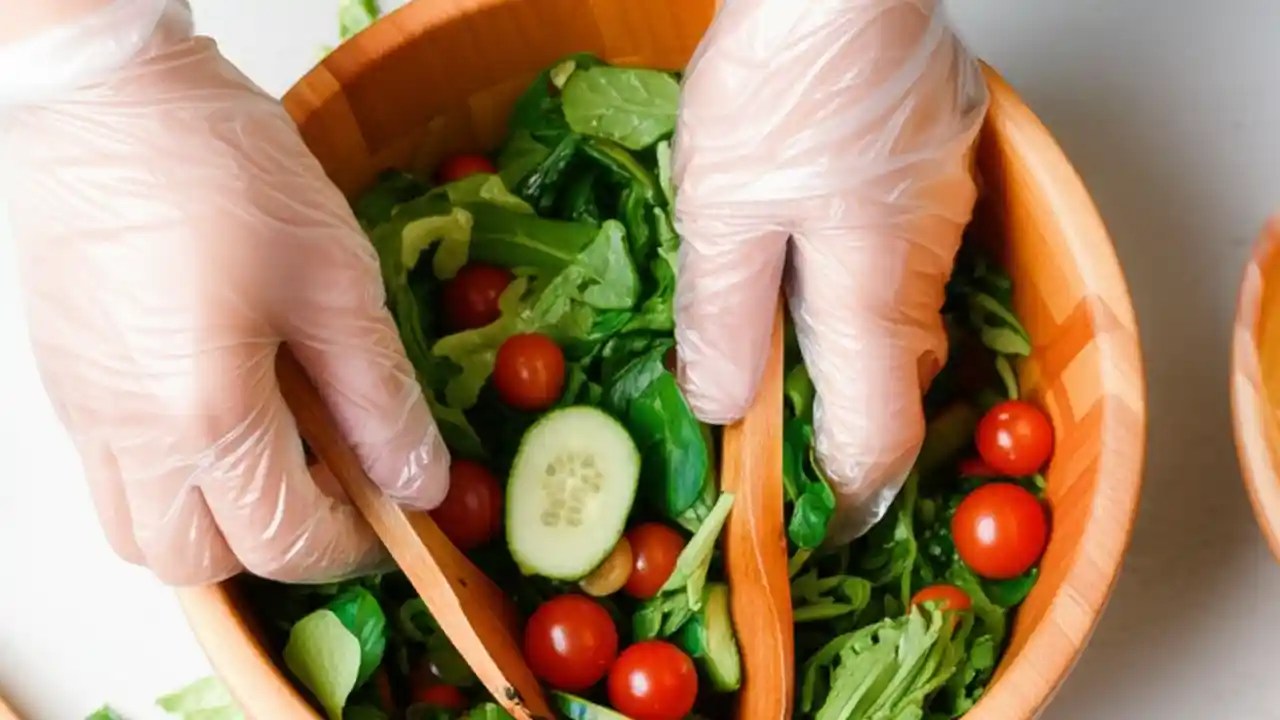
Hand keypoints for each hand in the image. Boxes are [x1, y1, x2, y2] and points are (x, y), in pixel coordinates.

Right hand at [2, 2, 448, 584]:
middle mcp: (131, 436)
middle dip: (279, 546)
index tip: (394, 504)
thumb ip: (380, 398)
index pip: (285, 543)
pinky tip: (220, 414)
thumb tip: (419, 482)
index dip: (353, 542)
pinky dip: (173, 483)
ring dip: (217, 525)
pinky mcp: (67, 384)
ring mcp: (86, 414)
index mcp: (207, 417)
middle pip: (201, 564)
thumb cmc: (222, 171)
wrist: (109, 97)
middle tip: (335, 481)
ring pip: (143, 536)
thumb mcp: (336, 281)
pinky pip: (113, 480)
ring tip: (276, 454)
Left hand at [672, 0, 987, 542]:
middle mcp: (923, 270)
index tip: (804, 515)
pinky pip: (899, 257)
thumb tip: (727, 407)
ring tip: (760, 307)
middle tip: (754, 401)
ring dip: (831, 336)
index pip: (877, 439)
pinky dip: (849, 275)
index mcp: (871, 297)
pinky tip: (799, 236)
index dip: (842, 494)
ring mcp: (941, 218)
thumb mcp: (721, 210)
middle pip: (886, 382)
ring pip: (892, 316)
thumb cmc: (783, 81)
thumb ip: (726, 320)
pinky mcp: (936, 173)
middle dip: (824, 409)